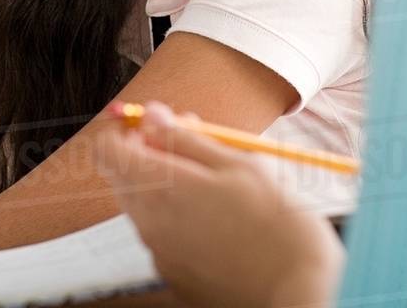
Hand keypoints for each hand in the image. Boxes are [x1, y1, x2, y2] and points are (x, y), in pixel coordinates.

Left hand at [95, 101, 343, 307]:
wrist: (298, 289)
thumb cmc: (276, 222)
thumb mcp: (237, 163)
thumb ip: (185, 138)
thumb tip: (152, 116)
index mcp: (161, 187)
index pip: (108, 149)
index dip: (125, 128)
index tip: (152, 122)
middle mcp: (149, 221)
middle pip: (121, 175)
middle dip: (147, 152)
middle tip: (191, 142)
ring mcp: (158, 250)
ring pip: (141, 203)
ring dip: (162, 183)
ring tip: (212, 181)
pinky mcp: (171, 271)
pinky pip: (160, 232)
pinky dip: (175, 215)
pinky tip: (214, 216)